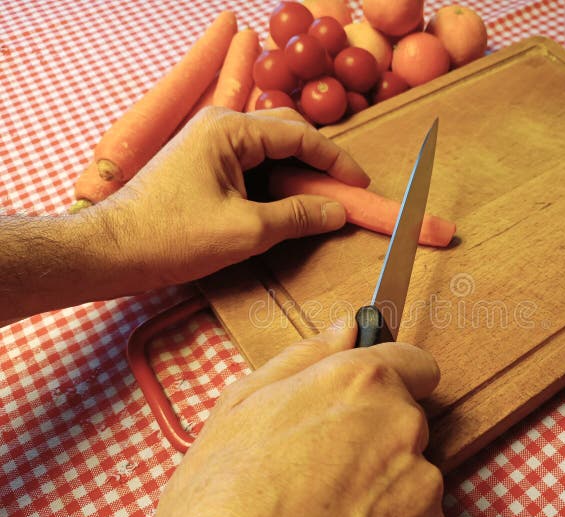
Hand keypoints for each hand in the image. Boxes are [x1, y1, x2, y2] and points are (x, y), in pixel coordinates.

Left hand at [0, 107, 366, 323]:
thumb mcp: (247, 231)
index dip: (336, 161)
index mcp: (230, 129)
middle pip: (286, 135)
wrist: (112, 252)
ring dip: (297, 175)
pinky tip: (286, 205)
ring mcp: (208, 143)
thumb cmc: (173, 238)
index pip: (300, 135)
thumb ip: (299, 216)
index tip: (361, 185)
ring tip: (320, 203)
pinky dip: (274, 183)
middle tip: (344, 193)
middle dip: (319, 164)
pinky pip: (250, 165)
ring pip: (269, 151)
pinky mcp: (201, 164)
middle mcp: (219, 125)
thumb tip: (337, 211)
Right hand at [117, 320, 452, 516]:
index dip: (390, 380)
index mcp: (361, 383)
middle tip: (323, 471)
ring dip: (385, 491)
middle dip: (377, 439)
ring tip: (327, 516)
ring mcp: (422, 487)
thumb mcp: (241, 405)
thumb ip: (306, 355)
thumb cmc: (219, 503)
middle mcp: (401, 427)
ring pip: (414, 477)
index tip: (371, 401)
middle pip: (408, 423)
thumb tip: (348, 326)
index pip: (414, 362)